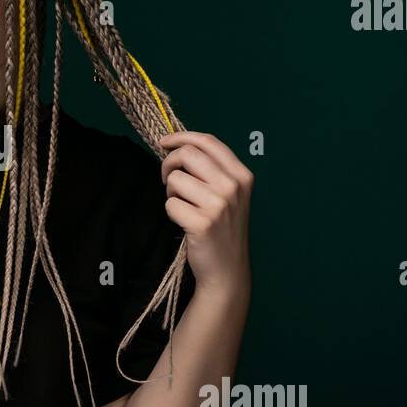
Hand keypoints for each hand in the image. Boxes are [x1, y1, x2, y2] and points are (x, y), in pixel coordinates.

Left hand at [157, 131, 252, 293]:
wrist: (227, 269)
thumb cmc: (222, 228)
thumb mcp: (229, 194)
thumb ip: (211, 170)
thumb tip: (177, 146)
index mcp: (242, 175)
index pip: (207, 141)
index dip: (181, 137)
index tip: (164, 142)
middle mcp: (233, 186)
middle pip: (187, 154)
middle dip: (169, 163)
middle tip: (167, 180)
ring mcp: (219, 205)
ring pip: (175, 179)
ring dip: (171, 192)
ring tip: (183, 206)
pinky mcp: (202, 223)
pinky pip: (170, 204)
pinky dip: (171, 212)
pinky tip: (184, 222)